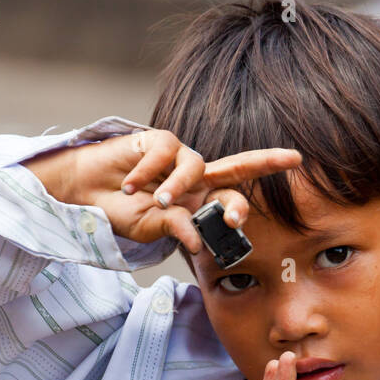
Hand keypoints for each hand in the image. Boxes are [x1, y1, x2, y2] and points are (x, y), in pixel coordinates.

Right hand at [23, 128, 301, 253]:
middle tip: (290, 162)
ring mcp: (177, 158)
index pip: (236, 195)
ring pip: (197, 166)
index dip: (262, 186)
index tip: (296, 166)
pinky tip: (129, 182)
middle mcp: (194, 178)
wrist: (83, 193)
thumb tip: (199, 240)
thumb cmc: (119, 212)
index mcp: (199, 202)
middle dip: (265, 163)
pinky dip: (148, 171)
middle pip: (237, 166)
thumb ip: (175, 228)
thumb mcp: (150, 228)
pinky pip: (165, 152)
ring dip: (178, 187)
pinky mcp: (155, 140)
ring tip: (155, 201)